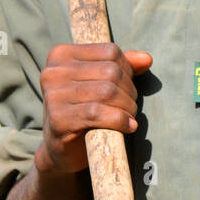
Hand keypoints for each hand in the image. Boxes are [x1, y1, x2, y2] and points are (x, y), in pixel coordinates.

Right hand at [35, 43, 151, 175]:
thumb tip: (146, 58)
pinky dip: (120, 120)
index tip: (127, 87)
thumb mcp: (98, 82)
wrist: (60, 148)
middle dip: (129, 90)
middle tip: (130, 105)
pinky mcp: (58, 119)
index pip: (109, 51)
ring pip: (107, 92)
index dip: (127, 69)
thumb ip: (121, 66)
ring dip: (127, 106)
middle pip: (111, 71)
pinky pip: (98, 113)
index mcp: (61, 55)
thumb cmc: (81, 109)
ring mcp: (53, 95)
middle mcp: (53, 72)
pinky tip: (128, 126)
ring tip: (129, 116)